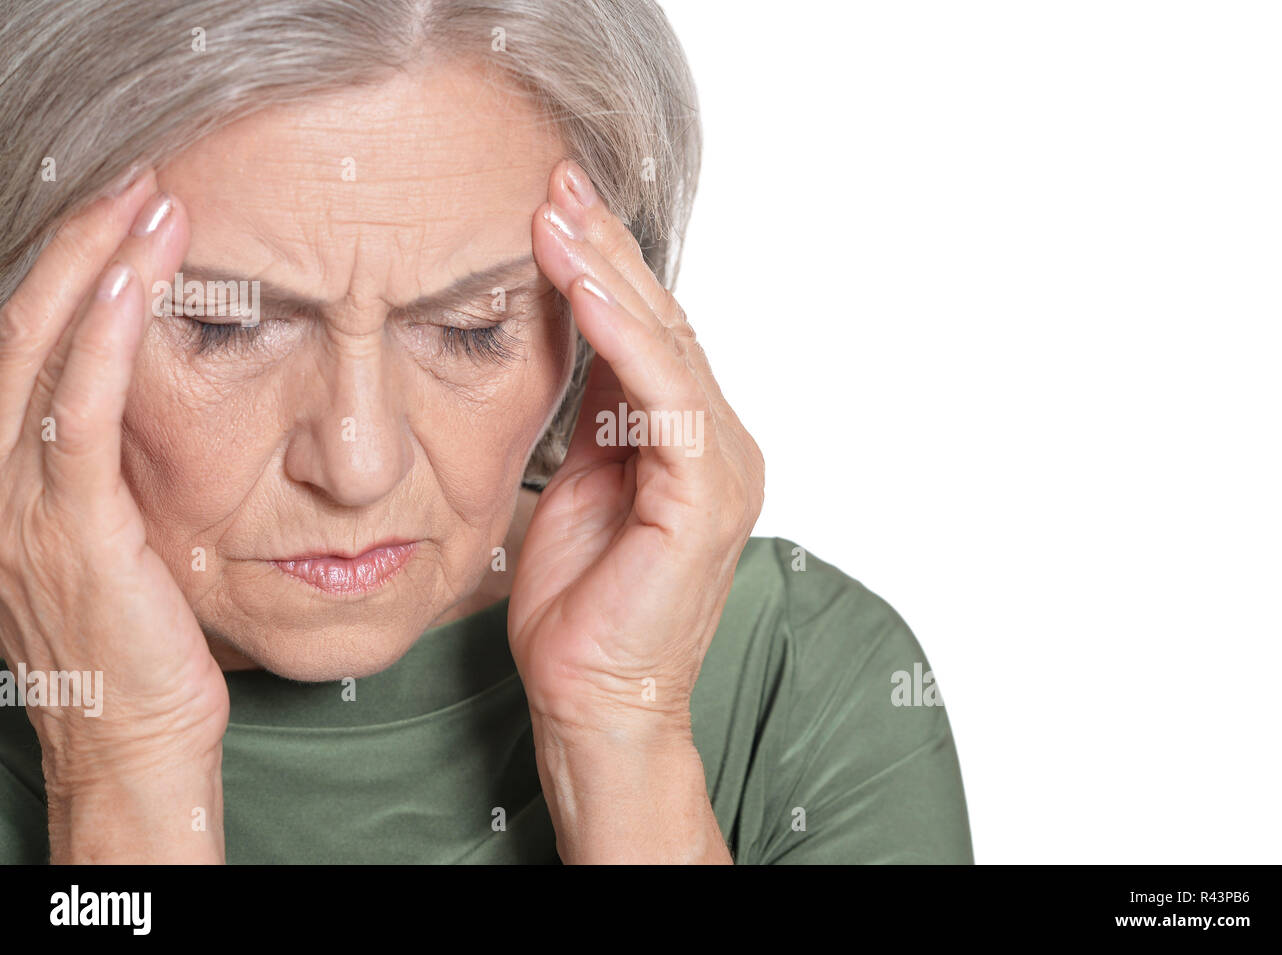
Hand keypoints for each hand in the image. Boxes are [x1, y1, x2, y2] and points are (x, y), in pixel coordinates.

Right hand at [0, 170, 227, 861]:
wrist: (129, 742)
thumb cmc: (134, 643)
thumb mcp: (104, 539)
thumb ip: (101, 466)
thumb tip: (131, 398)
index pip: (19, 347)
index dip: (63, 270)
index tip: (120, 213)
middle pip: (17, 329)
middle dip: (77, 244)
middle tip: (140, 179)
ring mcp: (16, 505)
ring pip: (42, 356)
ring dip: (96, 268)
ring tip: (151, 203)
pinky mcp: (68, 531)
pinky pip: (79, 417)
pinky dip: (103, 341)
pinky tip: (135, 285)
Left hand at [509, 161, 763, 861]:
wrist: (594, 698)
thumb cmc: (581, 606)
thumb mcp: (577, 483)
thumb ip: (595, 414)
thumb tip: (576, 337)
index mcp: (690, 442)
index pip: (650, 333)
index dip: (603, 267)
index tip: (553, 208)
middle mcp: (720, 446)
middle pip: (664, 325)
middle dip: (606, 250)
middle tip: (556, 182)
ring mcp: (723, 469)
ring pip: (670, 348)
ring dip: (611, 276)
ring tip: (560, 215)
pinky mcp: (708, 497)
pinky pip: (668, 400)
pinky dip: (627, 340)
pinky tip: (585, 289)